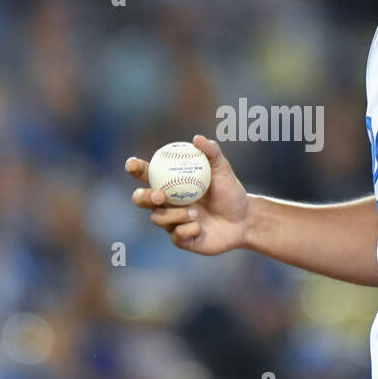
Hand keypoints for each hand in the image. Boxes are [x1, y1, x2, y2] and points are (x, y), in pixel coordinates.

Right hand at [125, 134, 250, 254]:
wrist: (244, 220)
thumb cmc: (230, 192)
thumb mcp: (223, 170)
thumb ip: (211, 153)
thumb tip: (197, 139)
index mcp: (171, 183)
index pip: (147, 174)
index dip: (136, 168)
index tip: (133, 164)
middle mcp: (167, 203)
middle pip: (141, 199)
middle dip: (145, 197)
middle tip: (160, 195)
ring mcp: (172, 221)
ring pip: (158, 218)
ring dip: (174, 215)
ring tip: (195, 213)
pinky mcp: (181, 239)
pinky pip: (175, 235)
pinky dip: (188, 229)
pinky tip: (200, 227)